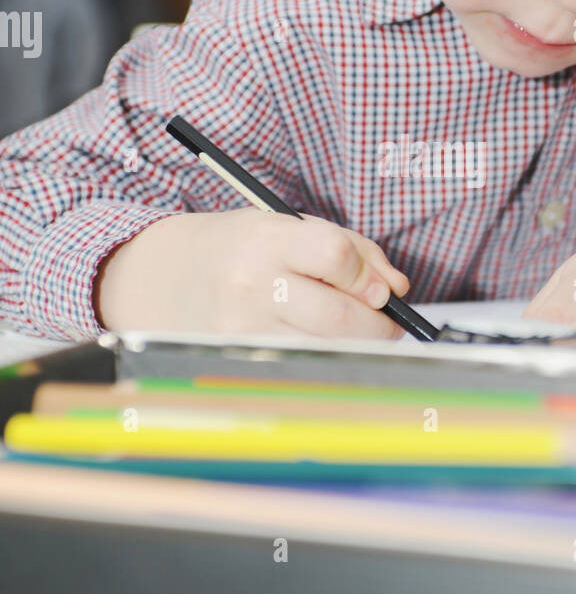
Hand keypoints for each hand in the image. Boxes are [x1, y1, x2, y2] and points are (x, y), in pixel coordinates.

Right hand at [96, 208, 409, 339]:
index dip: (368, 275)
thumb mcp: (286, 226)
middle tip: (389, 323)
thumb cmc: (238, 247)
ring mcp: (242, 328)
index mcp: (265, 239)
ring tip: (359, 333)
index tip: (383, 288)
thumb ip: (350, 249)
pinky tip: (325, 348)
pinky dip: (325, 360)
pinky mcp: (239, 359)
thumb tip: (396, 288)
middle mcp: (250, 285)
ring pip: (323, 348)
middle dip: (378, 325)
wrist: (161, 276)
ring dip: (356, 346)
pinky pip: (301, 366)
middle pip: (336, 315)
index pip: (334, 255)